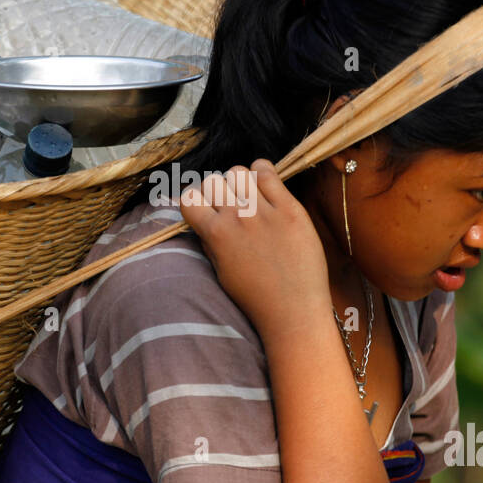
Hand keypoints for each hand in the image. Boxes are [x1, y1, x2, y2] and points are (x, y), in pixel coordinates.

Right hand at [177, 159, 330, 338]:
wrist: (293, 310)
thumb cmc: (255, 296)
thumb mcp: (220, 270)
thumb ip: (209, 240)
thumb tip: (203, 216)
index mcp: (216, 234)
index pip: (189, 197)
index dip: (196, 202)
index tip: (206, 210)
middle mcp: (237, 218)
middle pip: (213, 180)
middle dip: (218, 192)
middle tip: (231, 206)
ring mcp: (264, 211)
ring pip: (238, 172)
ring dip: (240, 182)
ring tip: (251, 198)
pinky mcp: (290, 209)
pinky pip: (267, 172)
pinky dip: (262, 173)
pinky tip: (266, 188)